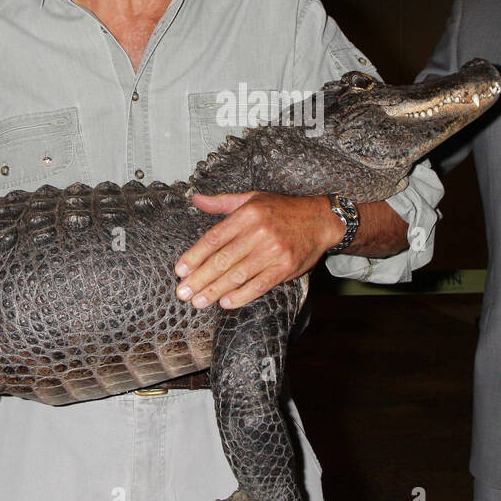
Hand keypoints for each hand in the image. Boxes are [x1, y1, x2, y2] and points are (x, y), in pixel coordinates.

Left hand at [175, 192, 342, 310]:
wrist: (320, 220)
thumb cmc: (283, 209)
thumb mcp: (253, 198)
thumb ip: (223, 202)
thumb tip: (196, 199)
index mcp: (248, 213)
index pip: (214, 238)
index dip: (194, 256)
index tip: (180, 270)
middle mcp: (259, 232)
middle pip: (222, 260)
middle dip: (199, 278)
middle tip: (182, 293)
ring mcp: (273, 251)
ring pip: (237, 275)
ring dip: (215, 290)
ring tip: (198, 301)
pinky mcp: (285, 267)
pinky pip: (259, 285)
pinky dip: (241, 295)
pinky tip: (226, 302)